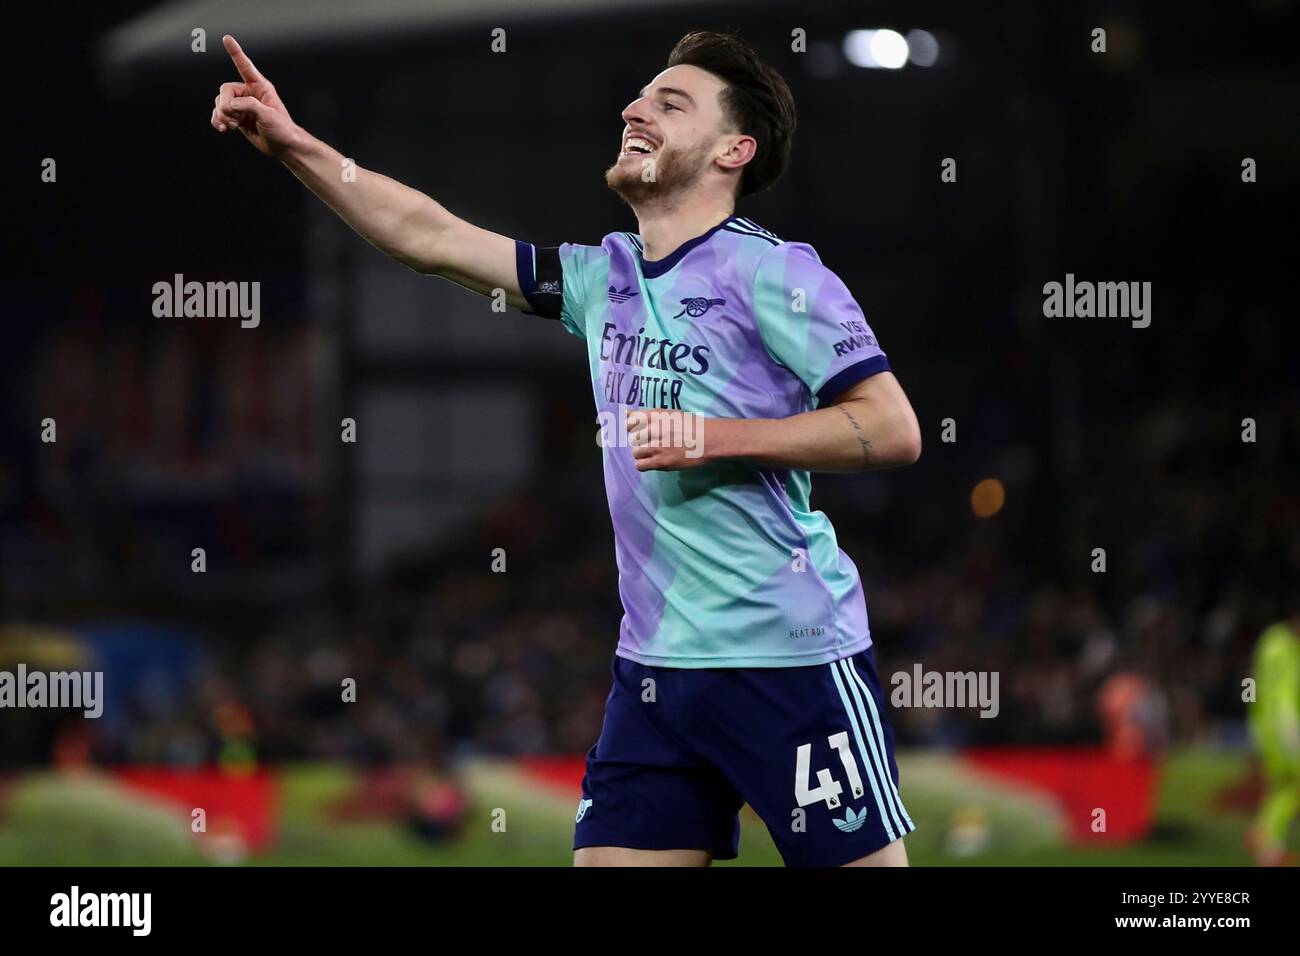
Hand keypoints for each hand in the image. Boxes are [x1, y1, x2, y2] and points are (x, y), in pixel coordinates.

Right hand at [210, 35, 297, 156]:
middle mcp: (249, 93)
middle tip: (233, 119)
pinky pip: (219, 115)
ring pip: (220, 103)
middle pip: (225, 91)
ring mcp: (241, 106)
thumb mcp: (268, 115)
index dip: (236, 52)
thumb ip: (248, 106)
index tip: (227, 38)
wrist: (283, 147)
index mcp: (260, 87)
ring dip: (222, 115)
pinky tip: (223, 129)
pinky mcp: (236, 117)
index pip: (245, 66)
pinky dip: (218, 121)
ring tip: (232, 126)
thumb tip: (229, 105)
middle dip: (225, 105)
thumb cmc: (282, 129)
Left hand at [625, 409, 713, 471]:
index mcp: (656, 416)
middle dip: (640, 441)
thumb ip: (649, 415)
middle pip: (633, 438)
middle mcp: (653, 430)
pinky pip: (640, 465)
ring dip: (642, 453)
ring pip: (635, 452)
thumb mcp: (671, 414)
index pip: (631, 421)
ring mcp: (656, 447)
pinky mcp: (660, 462)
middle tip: (652, 442)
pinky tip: (653, 461)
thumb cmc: (693, 425)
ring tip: (654, 452)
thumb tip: (626, 413)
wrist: (708, 440)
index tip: (639, 429)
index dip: (632, 426)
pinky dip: (643, 464)